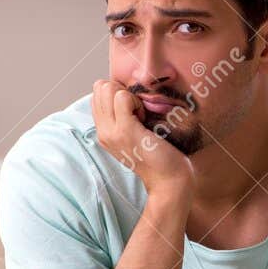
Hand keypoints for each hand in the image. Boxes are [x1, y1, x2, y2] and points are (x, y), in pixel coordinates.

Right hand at [91, 78, 193, 196]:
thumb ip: (125, 116)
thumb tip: (127, 93)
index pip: (98, 94)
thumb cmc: (160, 156)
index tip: (134, 112)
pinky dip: (136, 101)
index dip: (118, 93)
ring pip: (108, 89)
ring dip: (130, 96)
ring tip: (142, 116)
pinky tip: (145, 118)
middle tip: (139, 113)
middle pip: (100, 88)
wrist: (169, 180)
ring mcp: (111, 132)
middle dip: (122, 91)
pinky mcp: (125, 130)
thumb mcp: (136, 134)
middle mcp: (103, 131)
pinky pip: (122, 97)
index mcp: (104, 131)